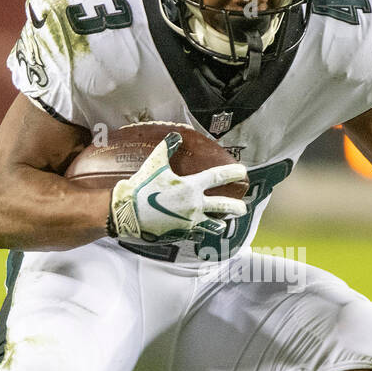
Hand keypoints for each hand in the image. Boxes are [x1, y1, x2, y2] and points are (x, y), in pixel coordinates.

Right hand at [109, 132, 246, 243]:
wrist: (128, 213)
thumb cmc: (141, 187)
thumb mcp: (154, 165)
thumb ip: (166, 149)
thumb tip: (175, 135)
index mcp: (190, 186)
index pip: (218, 177)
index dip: (232, 173)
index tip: (243, 172)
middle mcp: (195, 205)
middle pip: (224, 206)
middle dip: (236, 207)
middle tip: (242, 208)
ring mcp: (190, 221)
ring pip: (214, 225)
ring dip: (220, 223)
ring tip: (223, 223)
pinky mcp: (182, 234)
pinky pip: (198, 234)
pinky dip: (201, 232)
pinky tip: (202, 231)